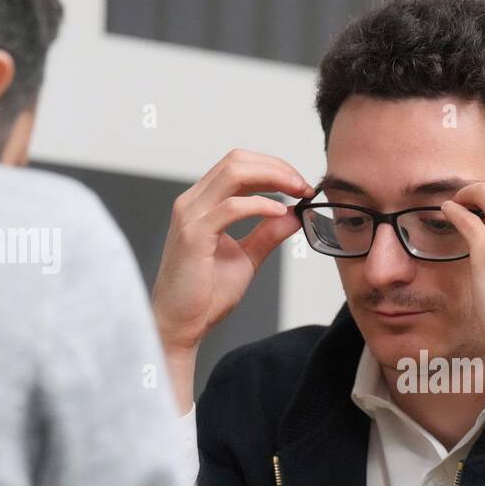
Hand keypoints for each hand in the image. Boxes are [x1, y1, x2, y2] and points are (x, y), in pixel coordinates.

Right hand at [152, 149, 313, 409]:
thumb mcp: (247, 258)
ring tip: (297, 193)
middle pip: (237, 161)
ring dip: (273, 178)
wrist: (181, 324)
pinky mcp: (193, 235)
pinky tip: (279, 213)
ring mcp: (190, 216)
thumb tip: (293, 215)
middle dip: (277, 167)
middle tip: (304, 186)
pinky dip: (260, 205)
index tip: (301, 186)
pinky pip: (231, 207)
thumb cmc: (205, 294)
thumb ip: (267, 234)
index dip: (273, 168)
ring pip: (234, 173)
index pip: (238, 165)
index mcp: (202, 204)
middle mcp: (193, 203)